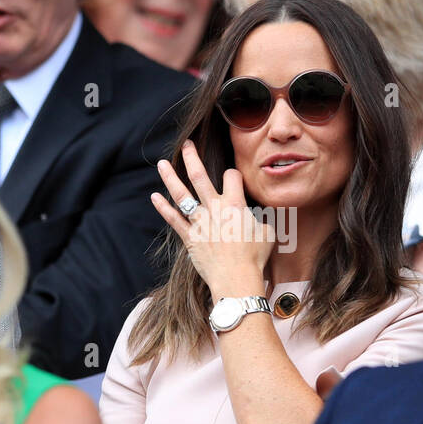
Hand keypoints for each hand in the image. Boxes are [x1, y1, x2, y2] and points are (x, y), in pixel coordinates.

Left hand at [151, 141, 272, 298]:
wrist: (237, 279)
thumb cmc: (255, 258)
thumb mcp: (268, 234)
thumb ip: (262, 220)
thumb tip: (259, 218)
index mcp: (235, 204)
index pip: (232, 176)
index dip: (234, 175)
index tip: (235, 180)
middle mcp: (215, 208)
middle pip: (200, 177)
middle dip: (193, 158)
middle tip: (187, 144)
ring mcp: (200, 222)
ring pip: (182, 195)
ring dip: (170, 178)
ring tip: (162, 164)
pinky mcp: (190, 237)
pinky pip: (174, 219)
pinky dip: (163, 208)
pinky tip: (154, 197)